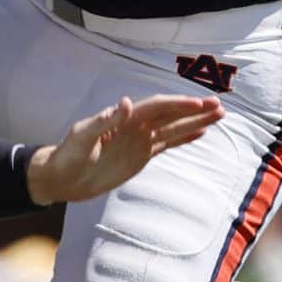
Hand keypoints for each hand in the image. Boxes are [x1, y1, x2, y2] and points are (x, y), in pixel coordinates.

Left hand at [29, 94, 223, 206]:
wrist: (62, 178)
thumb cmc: (67, 156)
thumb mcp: (82, 138)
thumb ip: (104, 121)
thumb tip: (127, 103)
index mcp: (122, 119)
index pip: (156, 107)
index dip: (177, 105)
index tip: (198, 103)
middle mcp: (134, 126)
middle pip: (169, 114)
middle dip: (194, 109)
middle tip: (219, 105)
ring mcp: (139, 140)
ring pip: (172, 127)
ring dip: (194, 121)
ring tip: (218, 115)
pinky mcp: (140, 155)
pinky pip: (166, 144)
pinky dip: (183, 137)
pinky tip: (200, 132)